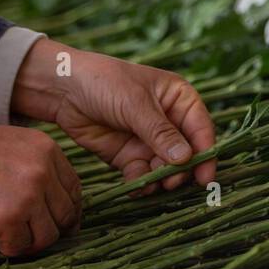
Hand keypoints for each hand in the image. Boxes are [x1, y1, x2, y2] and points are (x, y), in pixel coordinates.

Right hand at [0, 122, 81, 256]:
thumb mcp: (13, 143)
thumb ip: (36, 164)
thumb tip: (52, 197)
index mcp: (47, 150)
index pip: (73, 187)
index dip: (69, 207)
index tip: (62, 220)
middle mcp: (44, 172)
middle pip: (66, 213)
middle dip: (56, 229)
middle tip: (40, 236)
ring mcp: (28, 196)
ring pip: (47, 234)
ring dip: (32, 241)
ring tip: (14, 237)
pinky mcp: (9, 219)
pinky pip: (21, 245)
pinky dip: (11, 247)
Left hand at [12, 40, 216, 195]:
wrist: (63, 89)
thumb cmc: (104, 82)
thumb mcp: (135, 104)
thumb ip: (160, 133)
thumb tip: (186, 159)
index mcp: (179, 99)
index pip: (201, 129)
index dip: (205, 154)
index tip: (205, 178)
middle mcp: (168, 121)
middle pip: (186, 154)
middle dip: (181, 170)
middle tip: (171, 182)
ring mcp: (148, 140)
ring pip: (165, 168)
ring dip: (160, 179)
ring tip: (151, 184)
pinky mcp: (128, 156)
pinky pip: (142, 175)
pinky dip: (141, 183)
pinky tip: (135, 186)